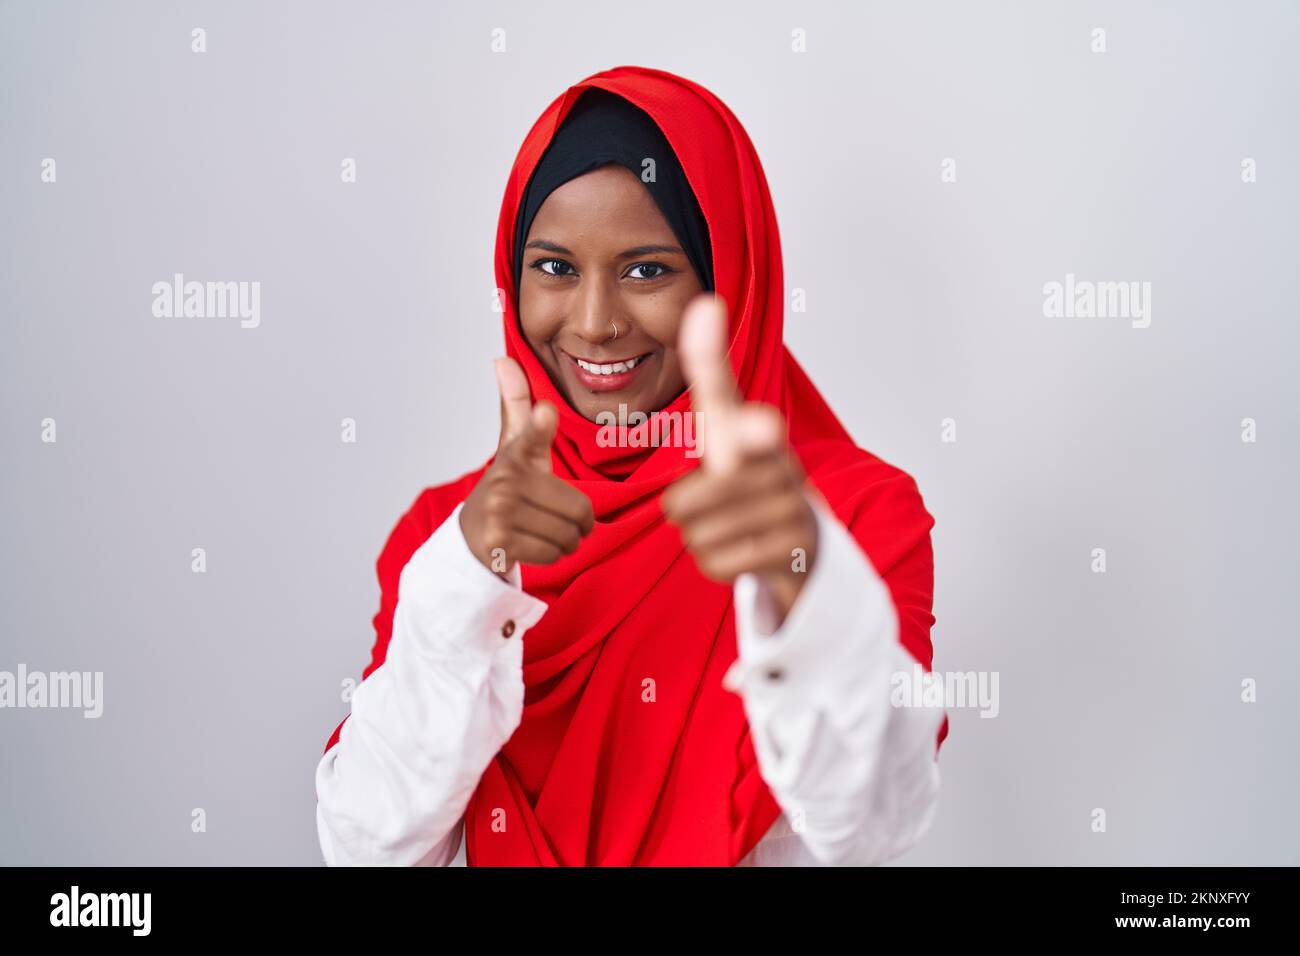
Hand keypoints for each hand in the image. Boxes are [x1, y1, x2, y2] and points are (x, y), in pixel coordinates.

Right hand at [460, 357, 594, 575]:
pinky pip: (554, 554)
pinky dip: (552, 555)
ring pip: (569, 536)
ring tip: (544, 531)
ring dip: (567, 541)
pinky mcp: (499, 543)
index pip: (531, 437)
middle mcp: (504, 481)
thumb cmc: (508, 487)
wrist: (471, 534)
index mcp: (515, 455)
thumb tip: (502, 360)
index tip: (545, 413)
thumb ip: (517, 407)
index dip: (539, 426)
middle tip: (557, 517)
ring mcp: (500, 513)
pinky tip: (533, 545)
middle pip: (579, 510)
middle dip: (579, 523)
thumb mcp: (516, 448)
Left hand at [661, 295, 818, 624]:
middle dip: (685, 508)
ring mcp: (794, 509)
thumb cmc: (752, 473)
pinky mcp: (796, 551)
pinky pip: (718, 563)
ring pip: (699, 535)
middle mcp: (781, 465)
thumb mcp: (726, 424)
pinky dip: (719, 563)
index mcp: (757, 431)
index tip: (760, 427)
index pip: (735, 413)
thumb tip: (706, 302)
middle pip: (688, 499)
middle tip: (712, 504)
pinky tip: (745, 550)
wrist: (802, 541)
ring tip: (732, 526)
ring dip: (701, 537)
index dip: (744, 423)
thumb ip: (712, 370)